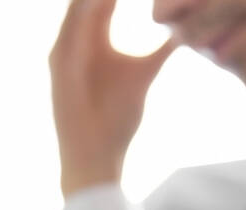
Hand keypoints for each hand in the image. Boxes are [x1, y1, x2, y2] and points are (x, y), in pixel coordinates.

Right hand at [52, 0, 176, 197]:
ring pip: (80, 1)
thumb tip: (186, 31)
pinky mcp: (59, 63)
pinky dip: (87, 6)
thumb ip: (161, 50)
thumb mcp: (144, 75)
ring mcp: (63, 48)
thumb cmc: (116, 121)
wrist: (94, 158)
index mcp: (93, 35)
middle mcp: (74, 36)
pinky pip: (73, 24)